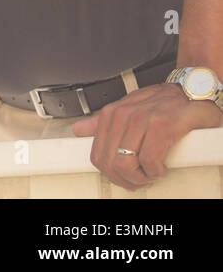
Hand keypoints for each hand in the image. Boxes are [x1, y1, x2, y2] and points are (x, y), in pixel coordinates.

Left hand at [71, 82, 222, 190]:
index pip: (97, 154)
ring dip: (141, 177)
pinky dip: (155, 172)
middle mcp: (123, 115)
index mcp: (111, 114)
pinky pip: (149, 161)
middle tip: (138, 179)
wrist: (191, 92)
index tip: (123, 176)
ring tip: (150, 173)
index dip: (110, 173)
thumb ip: (103, 122)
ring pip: (125, 164)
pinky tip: (161, 168)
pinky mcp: (162, 126)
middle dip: (124, 178)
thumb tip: (79, 129)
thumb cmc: (162, 103)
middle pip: (109, 162)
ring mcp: (141, 120)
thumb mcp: (128, 108)